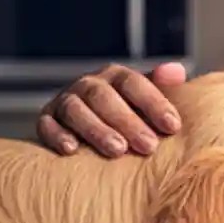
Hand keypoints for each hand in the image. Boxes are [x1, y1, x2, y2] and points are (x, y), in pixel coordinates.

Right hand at [36, 62, 187, 157]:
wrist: (88, 125)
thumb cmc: (128, 113)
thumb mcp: (147, 98)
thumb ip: (163, 86)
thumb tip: (177, 71)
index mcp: (116, 76)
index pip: (134, 84)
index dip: (154, 104)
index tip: (173, 127)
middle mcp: (89, 84)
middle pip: (105, 97)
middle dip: (128, 122)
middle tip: (149, 146)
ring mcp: (65, 100)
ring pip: (76, 110)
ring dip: (96, 130)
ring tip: (118, 150)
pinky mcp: (46, 119)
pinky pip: (47, 125)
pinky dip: (57, 136)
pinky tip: (71, 151)